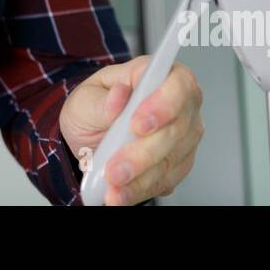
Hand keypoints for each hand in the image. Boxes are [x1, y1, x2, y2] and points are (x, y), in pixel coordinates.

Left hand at [61, 57, 204, 204]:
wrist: (90, 134)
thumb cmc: (94, 105)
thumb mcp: (85, 98)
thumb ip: (102, 100)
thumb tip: (119, 96)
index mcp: (160, 75)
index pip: (179, 84)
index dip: (163, 104)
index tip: (136, 124)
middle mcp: (180, 106)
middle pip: (176, 130)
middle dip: (142, 153)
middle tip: (115, 167)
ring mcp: (183, 137)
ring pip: (171, 160)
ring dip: (139, 177)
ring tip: (112, 185)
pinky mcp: (178, 165)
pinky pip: (164, 181)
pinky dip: (139, 190)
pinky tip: (120, 194)